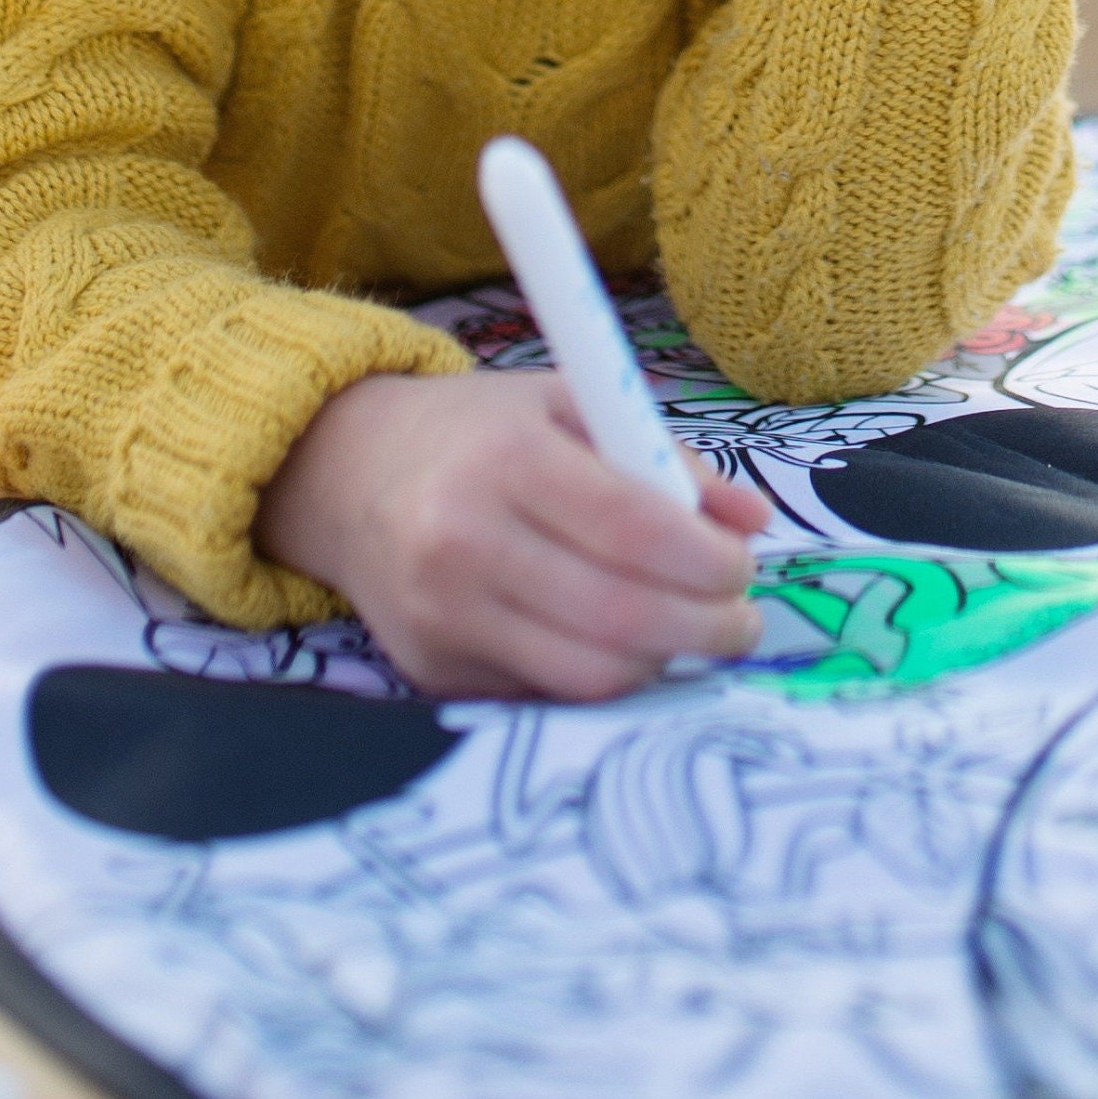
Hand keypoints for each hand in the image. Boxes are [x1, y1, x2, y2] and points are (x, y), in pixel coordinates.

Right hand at [253, 369, 770, 699]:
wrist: (345, 474)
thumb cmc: (480, 433)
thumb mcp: (571, 406)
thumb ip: (666, 457)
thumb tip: (752, 522)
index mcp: (507, 459)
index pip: (633, 529)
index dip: (708, 562)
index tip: (742, 567)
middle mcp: (463, 542)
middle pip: (619, 615)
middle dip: (707, 628)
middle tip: (741, 621)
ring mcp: (442, 615)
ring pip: (589, 674)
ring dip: (662, 661)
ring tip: (686, 631)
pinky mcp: (430, 668)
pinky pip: (544, 692)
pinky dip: (599, 673)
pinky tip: (614, 640)